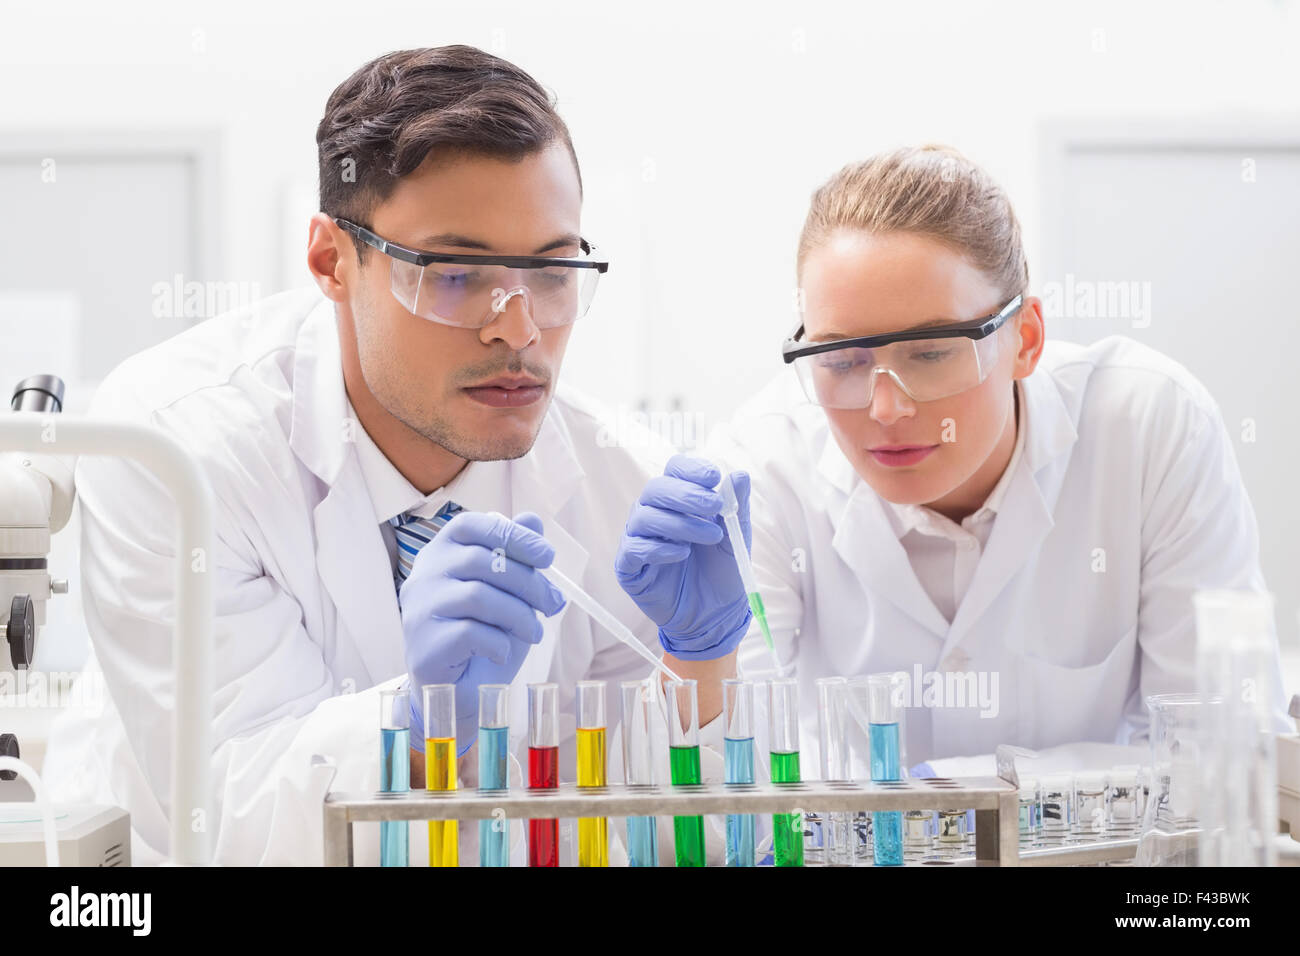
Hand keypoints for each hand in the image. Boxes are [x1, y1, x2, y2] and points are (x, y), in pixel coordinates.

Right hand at [399, 511, 564, 754]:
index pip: (472, 525)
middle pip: (482, 562)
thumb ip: (516, 557)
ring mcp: (419, 609)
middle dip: (529, 583)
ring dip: (519, 615)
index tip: (548, 557)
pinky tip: (504, 651)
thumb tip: (534, 520)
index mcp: (442, 552)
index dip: (513, 535)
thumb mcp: (508, 592)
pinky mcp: (424, 645)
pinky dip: (498, 642)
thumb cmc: (485, 634)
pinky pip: (470, 632)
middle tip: (554, 604)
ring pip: (478, 596)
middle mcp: (424, 575)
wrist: (459, 690)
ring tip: (535, 632)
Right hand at [614, 455, 751, 659]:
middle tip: (715, 505)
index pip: (673, 471)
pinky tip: (682, 554)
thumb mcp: (735, 537)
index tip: (713, 476)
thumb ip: (736, 507)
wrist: (715, 615)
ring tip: (711, 536)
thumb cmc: (721, 572)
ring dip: (680, 523)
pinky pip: (634, 548)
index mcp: (677, 501)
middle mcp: (653, 514)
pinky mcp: (629, 566)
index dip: (690, 469)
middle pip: (656, 488)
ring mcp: (638, 539)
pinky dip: (659, 547)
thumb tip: (740, 475)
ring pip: (645, 516)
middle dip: (686, 494)